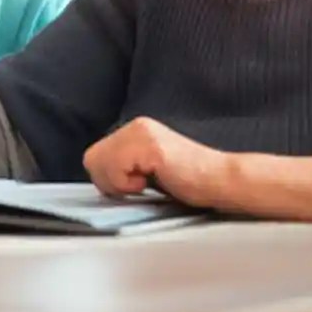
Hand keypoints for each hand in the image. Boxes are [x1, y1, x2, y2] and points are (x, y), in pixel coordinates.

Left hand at [82, 116, 229, 206]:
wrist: (220, 181)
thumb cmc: (189, 183)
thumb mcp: (147, 170)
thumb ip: (124, 166)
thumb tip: (97, 175)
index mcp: (135, 129)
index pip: (95, 155)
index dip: (108, 178)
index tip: (135, 185)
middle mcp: (136, 125)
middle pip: (91, 158)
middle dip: (110, 181)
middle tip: (140, 186)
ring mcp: (142, 133)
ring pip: (99, 163)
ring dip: (120, 183)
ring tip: (147, 183)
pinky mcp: (149, 146)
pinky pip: (115, 168)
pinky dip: (128, 184)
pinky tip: (152, 182)